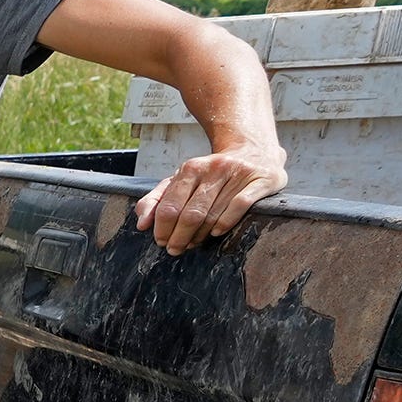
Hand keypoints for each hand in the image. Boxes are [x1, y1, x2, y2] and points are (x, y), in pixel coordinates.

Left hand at [139, 143, 286, 253]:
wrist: (254, 152)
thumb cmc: (212, 175)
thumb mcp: (182, 181)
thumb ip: (157, 199)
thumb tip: (142, 224)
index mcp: (191, 168)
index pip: (169, 206)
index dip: (162, 228)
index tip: (160, 241)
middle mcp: (214, 168)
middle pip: (190, 214)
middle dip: (178, 237)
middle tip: (174, 249)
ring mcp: (238, 174)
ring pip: (212, 214)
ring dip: (199, 235)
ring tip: (193, 244)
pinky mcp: (260, 180)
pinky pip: (239, 206)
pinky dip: (225, 223)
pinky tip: (216, 233)